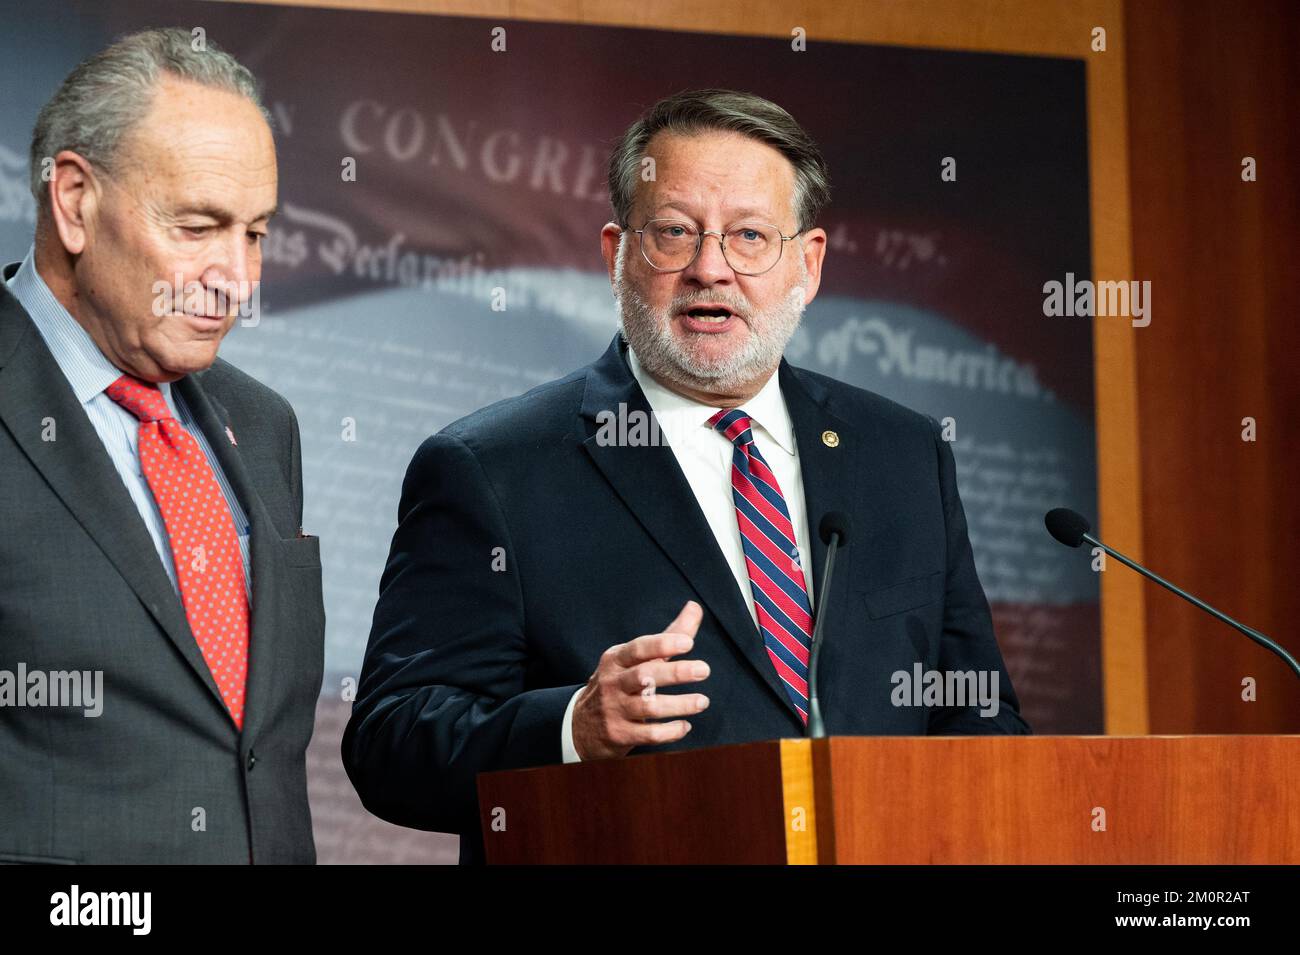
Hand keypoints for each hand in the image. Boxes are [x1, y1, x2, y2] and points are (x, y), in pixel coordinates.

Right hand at [571, 601, 710, 759]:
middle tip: (704, 670)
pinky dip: (669, 731)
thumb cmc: (618, 684)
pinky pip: (647, 734)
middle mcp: (612, 683)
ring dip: (679, 704)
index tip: (689, 643)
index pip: (638, 649)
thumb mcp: (635, 659)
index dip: (662, 645)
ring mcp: (614, 710)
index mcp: (616, 660)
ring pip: (648, 707)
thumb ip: (668, 636)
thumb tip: (694, 608)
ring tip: (702, 701)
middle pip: (644, 676)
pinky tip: (685, 726)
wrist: (580, 725)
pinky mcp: (619, 734)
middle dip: (676, 672)